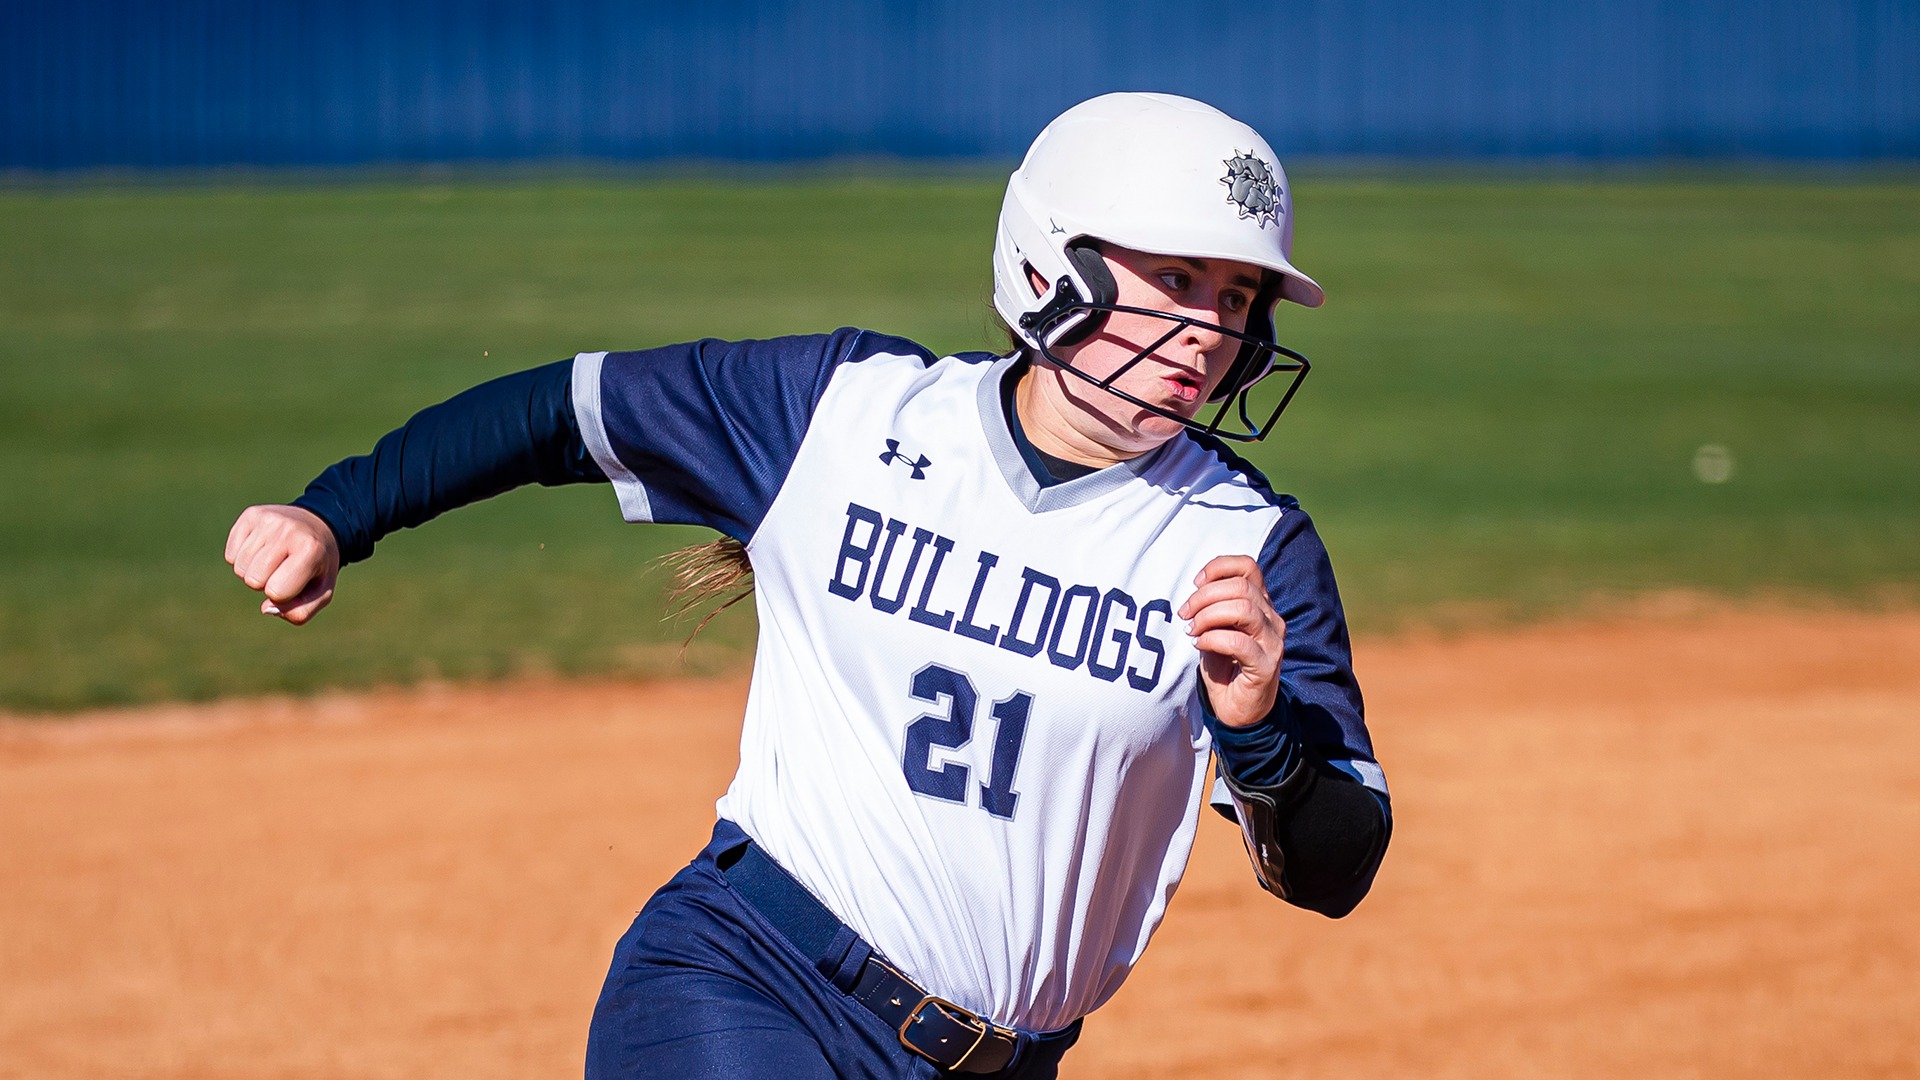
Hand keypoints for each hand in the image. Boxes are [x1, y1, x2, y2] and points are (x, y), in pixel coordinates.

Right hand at [224, 505, 340, 624]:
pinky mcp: (251, 515)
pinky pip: (230, 555)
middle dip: (266, 583)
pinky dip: (242, 559)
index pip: (277, 591)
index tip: (295, 582)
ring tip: (274, 559)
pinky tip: (262, 549)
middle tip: (283, 570)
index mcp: (310, 550)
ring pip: (240, 568)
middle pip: (253, 580)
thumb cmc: (317, 565)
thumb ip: (300, 612)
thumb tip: (266, 608)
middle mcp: (288, 531)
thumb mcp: (321, 593)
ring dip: (254, 572)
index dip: (283, 595)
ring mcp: (268, 520)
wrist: (318, 526)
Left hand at [1177, 555, 1284, 727]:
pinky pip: (1237, 642)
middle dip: (1204, 597)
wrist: (1239, 709)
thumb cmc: (1226, 666)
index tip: (1196, 582)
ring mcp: (1273, 642)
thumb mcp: (1215, 629)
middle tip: (1185, 614)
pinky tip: (1200, 645)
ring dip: (1208, 616)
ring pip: (1242, 610)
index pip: (1248, 567)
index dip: (1219, 567)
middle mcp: (1272, 619)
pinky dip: (1211, 639)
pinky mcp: (1266, 665)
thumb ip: (1211, 607)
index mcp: (1261, 604)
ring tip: (1193, 630)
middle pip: (1241, 587)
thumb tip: (1197, 590)